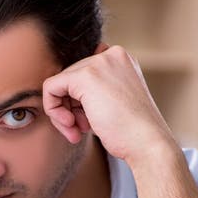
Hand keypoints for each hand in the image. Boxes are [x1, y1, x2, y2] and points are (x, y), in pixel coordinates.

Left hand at [42, 44, 176, 167]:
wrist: (147, 142)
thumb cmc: (132, 131)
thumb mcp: (115, 103)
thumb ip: (95, 92)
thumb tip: (65, 93)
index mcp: (121, 60)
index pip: (84, 73)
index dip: (79, 102)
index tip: (86, 122)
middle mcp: (111, 55)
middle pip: (70, 79)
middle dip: (70, 109)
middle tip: (79, 130)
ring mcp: (99, 63)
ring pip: (59, 84)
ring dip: (62, 113)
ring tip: (77, 132)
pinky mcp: (85, 76)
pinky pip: (50, 87)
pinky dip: (53, 109)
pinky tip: (69, 126)